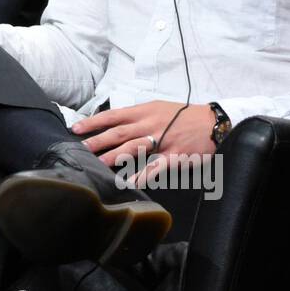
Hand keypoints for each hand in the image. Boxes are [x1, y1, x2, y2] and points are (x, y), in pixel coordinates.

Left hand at [71, 100, 215, 183]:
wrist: (213, 122)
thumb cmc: (183, 116)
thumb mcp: (159, 109)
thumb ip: (138, 117)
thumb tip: (115, 124)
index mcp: (144, 111)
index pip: (113, 115)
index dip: (93, 122)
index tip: (76, 128)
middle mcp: (150, 124)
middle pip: (119, 132)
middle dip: (98, 140)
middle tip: (80, 148)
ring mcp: (162, 140)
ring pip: (133, 147)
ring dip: (114, 156)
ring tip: (98, 163)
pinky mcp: (174, 155)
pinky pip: (156, 166)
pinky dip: (143, 174)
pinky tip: (130, 182)